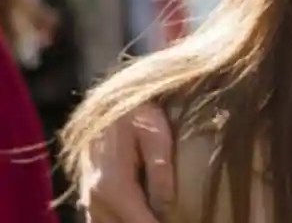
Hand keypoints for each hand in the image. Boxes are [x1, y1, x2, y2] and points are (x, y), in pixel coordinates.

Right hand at [80, 105, 174, 222]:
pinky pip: (101, 220)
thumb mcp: (156, 134)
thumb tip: (168, 208)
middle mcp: (95, 199)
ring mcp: (88, 199)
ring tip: (161, 216)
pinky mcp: (88, 195)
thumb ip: (161, 171)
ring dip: (134, 222)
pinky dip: (121, 221)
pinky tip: (142, 215)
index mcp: (114, 186)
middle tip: (176, 218)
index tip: (183, 222)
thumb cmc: (135, 112)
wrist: (104, 100)